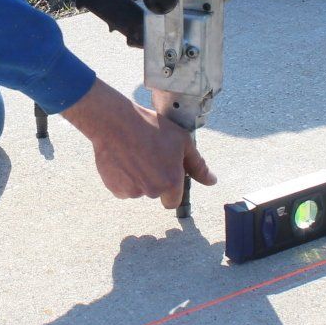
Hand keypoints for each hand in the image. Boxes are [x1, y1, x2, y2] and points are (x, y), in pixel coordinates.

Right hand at [61, 80, 215, 207]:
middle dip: (153, 181)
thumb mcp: (182, 141)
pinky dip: (122, 178)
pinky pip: (122, 188)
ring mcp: (131, 191)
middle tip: (149, 156)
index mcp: (171, 182)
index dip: (171, 189)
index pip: (173, 201)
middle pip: (155, 194)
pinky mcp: (114, 188)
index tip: (165, 173)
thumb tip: (211, 181)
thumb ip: (198, 165)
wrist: (115, 122)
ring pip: (138, 190)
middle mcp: (152, 191)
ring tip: (134, 154)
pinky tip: (122, 159)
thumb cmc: (150, 127)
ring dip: (137, 178)